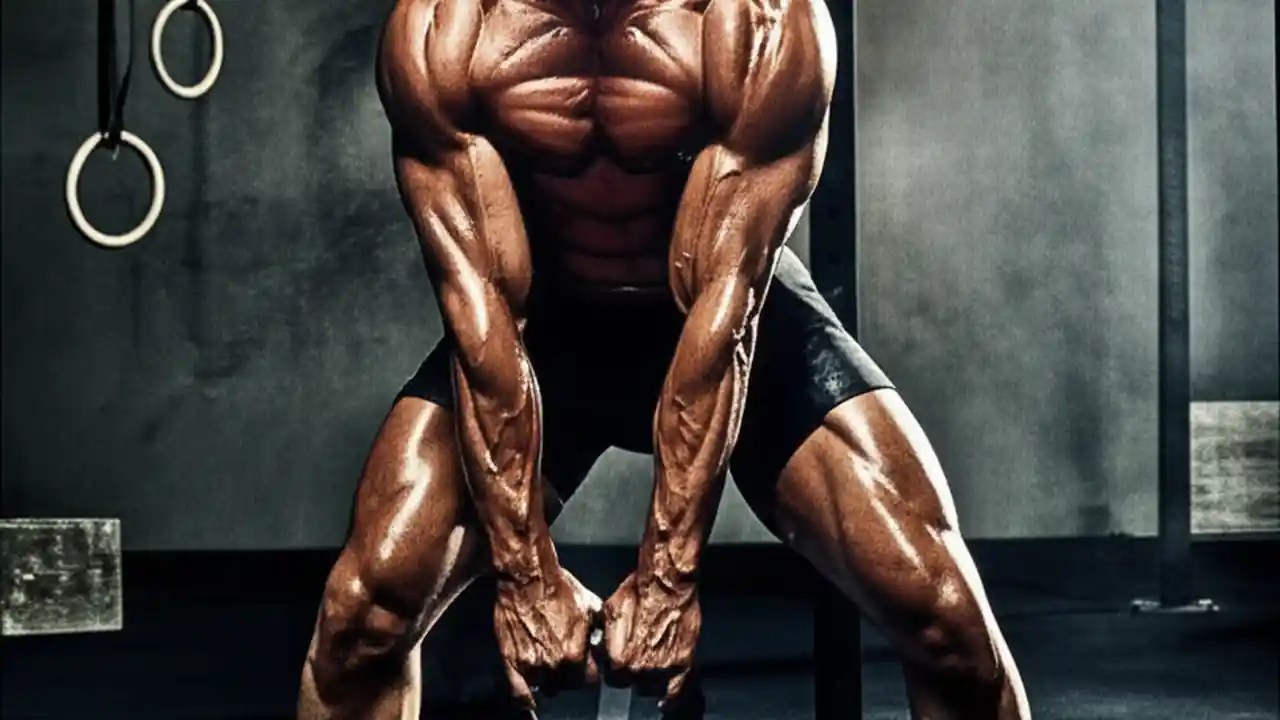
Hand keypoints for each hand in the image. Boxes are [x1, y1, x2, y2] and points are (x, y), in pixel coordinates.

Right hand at [494, 566, 601, 708]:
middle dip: (568, 675)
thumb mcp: (591, 606)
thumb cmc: (558, 586)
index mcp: (576, 653)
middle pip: (567, 686)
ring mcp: (531, 665)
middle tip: (564, 658)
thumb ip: (599, 631)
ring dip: (548, 680)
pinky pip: (518, 694)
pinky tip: (529, 699)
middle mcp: (555, 663)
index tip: (584, 664)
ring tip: (548, 662)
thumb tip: (602, 643)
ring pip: (545, 688)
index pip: (589, 681)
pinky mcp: (510, 661)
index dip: (587, 671)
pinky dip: (524, 699)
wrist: (528, 576)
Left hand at [602, 571, 701, 710]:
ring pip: (653, 689)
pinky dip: (673, 699)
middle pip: (633, 685)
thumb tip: (601, 646)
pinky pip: (677, 694)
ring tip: (655, 661)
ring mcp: (662, 669)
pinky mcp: (683, 665)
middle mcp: (639, 669)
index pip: (613, 679)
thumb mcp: (609, 612)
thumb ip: (606, 638)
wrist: (667, 584)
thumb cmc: (639, 591)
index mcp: (618, 658)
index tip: (622, 661)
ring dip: (652, 680)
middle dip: (635, 672)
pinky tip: (668, 702)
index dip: (618, 669)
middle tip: (641, 653)